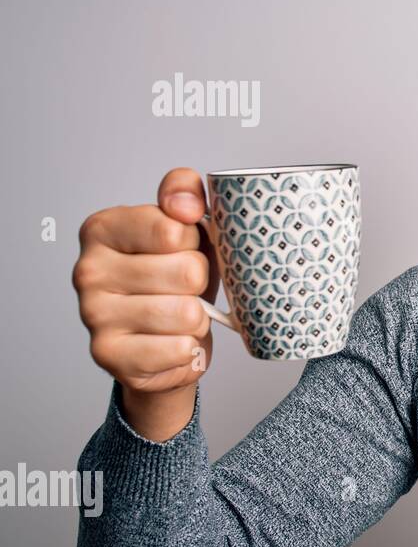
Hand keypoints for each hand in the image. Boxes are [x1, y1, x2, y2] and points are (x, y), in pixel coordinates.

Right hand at [72, 169, 219, 416]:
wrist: (169, 338)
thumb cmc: (178, 277)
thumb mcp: (190, 226)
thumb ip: (186, 192)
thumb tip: (185, 204)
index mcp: (104, 228)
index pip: (175, 229)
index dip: (196, 243)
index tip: (185, 249)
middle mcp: (88, 269)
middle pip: (187, 272)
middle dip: (201, 284)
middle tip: (185, 290)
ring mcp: (93, 314)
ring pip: (186, 313)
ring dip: (197, 319)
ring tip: (181, 317)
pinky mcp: (107, 354)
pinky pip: (177, 350)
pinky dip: (188, 350)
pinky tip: (173, 344)